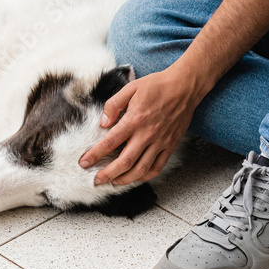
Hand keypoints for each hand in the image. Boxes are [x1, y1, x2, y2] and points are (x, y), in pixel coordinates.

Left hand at [79, 66, 204, 185]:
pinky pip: (158, 166)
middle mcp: (147, 134)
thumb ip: (114, 105)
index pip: (110, 142)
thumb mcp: (131, 87)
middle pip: (125, 162)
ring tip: (114, 182)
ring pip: (141, 168)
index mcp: (135, 119)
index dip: (95, 154)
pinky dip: (146, 176)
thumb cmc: (158, 85)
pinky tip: (136, 177)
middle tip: (97, 180)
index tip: (84, 163)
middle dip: (108, 174)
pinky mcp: (171, 145)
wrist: (185, 86)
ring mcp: (160, 142)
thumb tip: (104, 123)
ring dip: (125, 179)